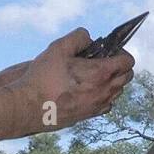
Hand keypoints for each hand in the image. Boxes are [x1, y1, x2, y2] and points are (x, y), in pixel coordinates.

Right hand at [15, 28, 134, 134]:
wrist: (26, 107)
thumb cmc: (42, 77)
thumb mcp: (58, 47)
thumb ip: (78, 37)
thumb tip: (89, 38)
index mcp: (100, 73)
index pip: (128, 62)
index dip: (121, 53)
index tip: (109, 50)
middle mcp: (103, 92)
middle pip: (127, 77)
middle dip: (120, 66)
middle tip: (103, 61)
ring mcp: (96, 106)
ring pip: (118, 92)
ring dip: (112, 81)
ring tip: (94, 75)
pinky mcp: (87, 116)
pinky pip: (106, 105)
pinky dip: (103, 96)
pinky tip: (88, 90)